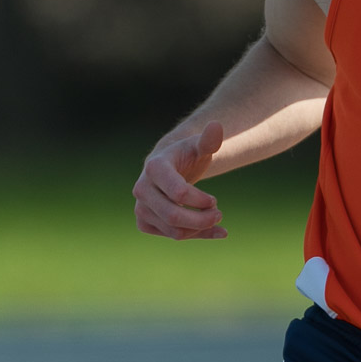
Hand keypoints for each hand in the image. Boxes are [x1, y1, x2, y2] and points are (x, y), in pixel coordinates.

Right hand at [134, 121, 227, 239]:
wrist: (171, 168)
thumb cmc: (187, 154)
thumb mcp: (200, 146)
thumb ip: (209, 140)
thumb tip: (217, 126)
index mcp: (155, 167)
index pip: (179, 193)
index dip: (201, 200)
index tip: (214, 200)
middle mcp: (141, 189)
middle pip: (174, 216)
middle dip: (202, 220)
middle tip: (219, 214)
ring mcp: (140, 207)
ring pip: (174, 230)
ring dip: (200, 229)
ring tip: (217, 218)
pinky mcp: (144, 223)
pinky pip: (171, 236)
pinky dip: (195, 236)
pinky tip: (213, 231)